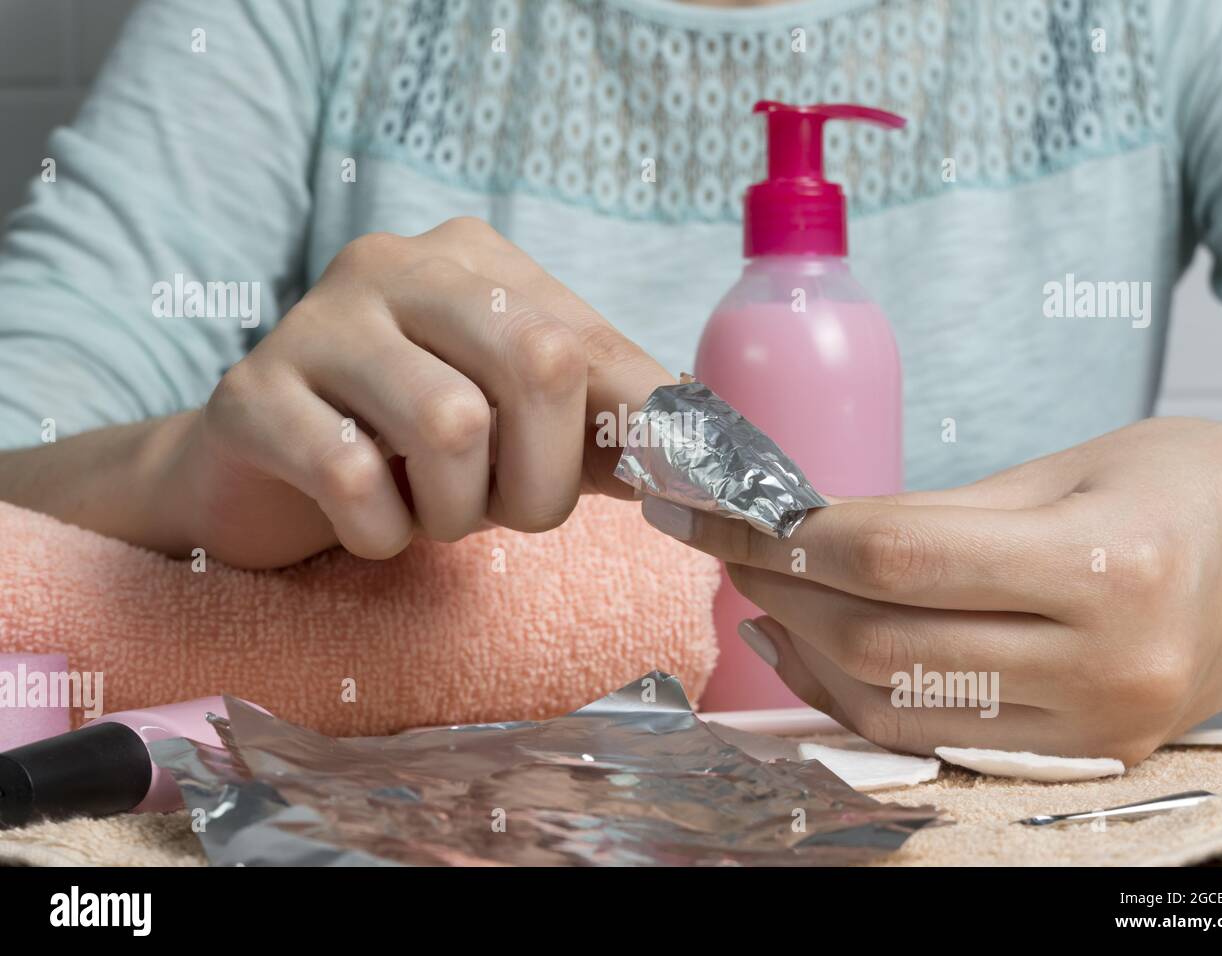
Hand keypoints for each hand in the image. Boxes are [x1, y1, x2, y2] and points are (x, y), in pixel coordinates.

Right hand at [164, 218, 670, 567]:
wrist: (263, 470)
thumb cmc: (408, 447)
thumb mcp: (525, 427)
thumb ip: (610, 426)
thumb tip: (719, 461)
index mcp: (479, 261)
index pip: (592, 343)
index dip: (647, 430)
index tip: (695, 501)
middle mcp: (397, 264)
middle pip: (536, 362)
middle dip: (541, 479)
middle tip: (508, 514)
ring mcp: (316, 320)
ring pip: (447, 423)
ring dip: (456, 510)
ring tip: (430, 512)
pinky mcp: (250, 392)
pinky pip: (348, 475)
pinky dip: (379, 532)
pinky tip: (368, 522)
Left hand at [643, 418, 1221, 764]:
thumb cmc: (1188, 486)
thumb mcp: (1063, 470)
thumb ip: (933, 511)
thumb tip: (811, 531)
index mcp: (1107, 566)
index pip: (898, 558)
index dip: (791, 539)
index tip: (725, 516)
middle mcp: (1106, 665)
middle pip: (883, 644)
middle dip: (781, 593)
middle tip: (728, 549)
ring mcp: (1097, 727)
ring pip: (895, 710)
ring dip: (804, 655)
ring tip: (758, 599)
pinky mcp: (1084, 754)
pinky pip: (934, 739)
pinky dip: (857, 701)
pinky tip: (814, 655)